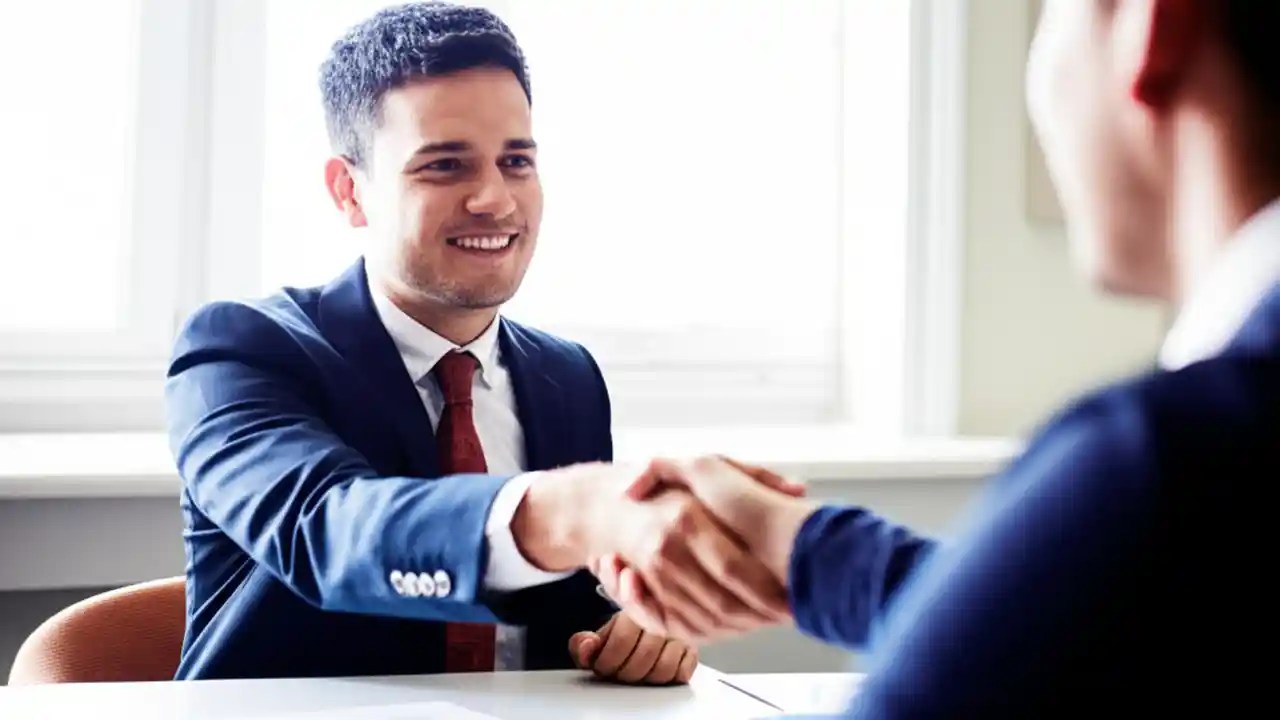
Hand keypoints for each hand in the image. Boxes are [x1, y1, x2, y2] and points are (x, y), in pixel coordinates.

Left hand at [569, 612, 697, 684]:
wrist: (648, 621)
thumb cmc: (623, 633)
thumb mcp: (599, 636)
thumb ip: (583, 644)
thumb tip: (587, 646)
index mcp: (635, 608)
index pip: (622, 641)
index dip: (607, 661)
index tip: (602, 665)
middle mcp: (661, 617)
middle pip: (643, 658)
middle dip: (624, 672)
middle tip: (618, 671)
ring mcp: (680, 633)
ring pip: (663, 668)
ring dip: (645, 676)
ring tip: (636, 671)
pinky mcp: (693, 650)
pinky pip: (682, 672)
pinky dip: (667, 677)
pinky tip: (656, 669)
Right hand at [603, 457, 818, 626]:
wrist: (602, 503)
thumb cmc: (665, 488)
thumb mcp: (710, 467)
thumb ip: (757, 475)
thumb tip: (798, 489)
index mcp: (687, 519)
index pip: (734, 568)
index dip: (766, 590)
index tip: (795, 599)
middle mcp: (668, 550)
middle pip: (722, 603)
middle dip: (759, 615)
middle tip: (787, 615)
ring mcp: (652, 575)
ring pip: (704, 620)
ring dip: (739, 626)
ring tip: (767, 619)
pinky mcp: (643, 595)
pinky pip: (679, 626)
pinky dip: (708, 629)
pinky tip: (731, 621)